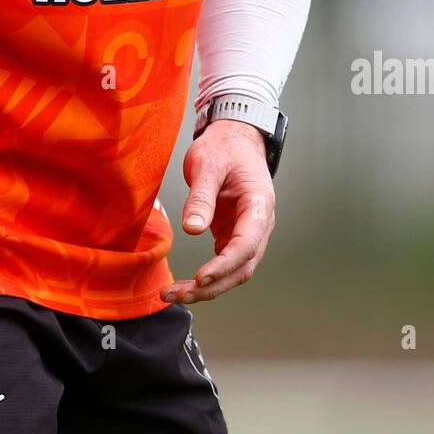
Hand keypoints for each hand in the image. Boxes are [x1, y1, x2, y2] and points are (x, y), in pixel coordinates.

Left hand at [162, 119, 274, 304]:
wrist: (234, 140)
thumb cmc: (225, 148)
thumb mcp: (208, 165)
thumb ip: (201, 197)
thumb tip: (192, 230)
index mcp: (258, 205)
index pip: (246, 244)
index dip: (225, 265)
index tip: (201, 277)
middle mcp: (258, 224)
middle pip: (242, 267)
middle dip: (212, 286)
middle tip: (179, 294)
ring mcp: (247, 232)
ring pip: (234, 270)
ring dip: (208, 288)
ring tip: (175, 294)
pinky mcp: (232, 234)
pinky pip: (224, 262)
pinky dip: (206, 278)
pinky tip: (184, 284)